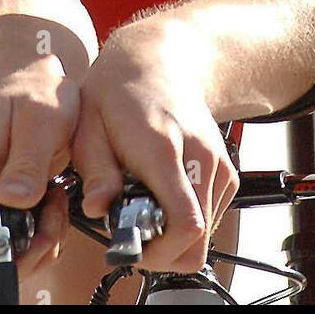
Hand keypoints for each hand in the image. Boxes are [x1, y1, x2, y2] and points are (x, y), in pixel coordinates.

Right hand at [0, 55, 77, 291]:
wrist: (26, 78)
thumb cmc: (36, 94)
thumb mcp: (42, 118)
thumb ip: (28, 161)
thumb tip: (13, 200)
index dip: (10, 254)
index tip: (46, 228)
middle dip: (24, 251)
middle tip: (56, 214)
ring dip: (28, 243)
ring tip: (53, 203)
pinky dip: (23, 236)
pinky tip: (43, 206)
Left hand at [73, 20, 237, 272]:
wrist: (161, 61)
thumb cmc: (119, 92)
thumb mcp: (88, 127)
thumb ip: (96, 172)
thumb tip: (98, 209)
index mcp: (164, 148)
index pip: (186, 223)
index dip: (160, 252)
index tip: (133, 248)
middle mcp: (202, 157)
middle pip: (199, 238)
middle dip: (164, 250)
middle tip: (133, 232)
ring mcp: (218, 164)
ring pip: (207, 232)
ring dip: (174, 234)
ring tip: (143, 207)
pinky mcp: (226, 171)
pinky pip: (211, 217)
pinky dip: (187, 220)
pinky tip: (162, 197)